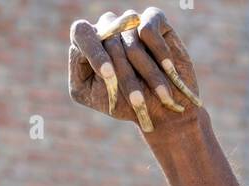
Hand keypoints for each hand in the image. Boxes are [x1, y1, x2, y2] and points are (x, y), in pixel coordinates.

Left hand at [68, 7, 201, 136]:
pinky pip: (148, 29)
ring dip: (145, 69)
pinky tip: (167, 69)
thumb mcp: (103, 97)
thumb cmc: (130, 104)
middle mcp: (106, 29)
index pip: (81, 32)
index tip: (108, 74)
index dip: (94, 51)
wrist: (165, 106)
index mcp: (87, 47)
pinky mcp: (152, 17)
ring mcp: (128, 21)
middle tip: (138, 100)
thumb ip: (89, 74)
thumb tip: (93, 48)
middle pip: (108, 38)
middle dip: (124, 73)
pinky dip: (159, 52)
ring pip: (129, 33)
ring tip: (159, 92)